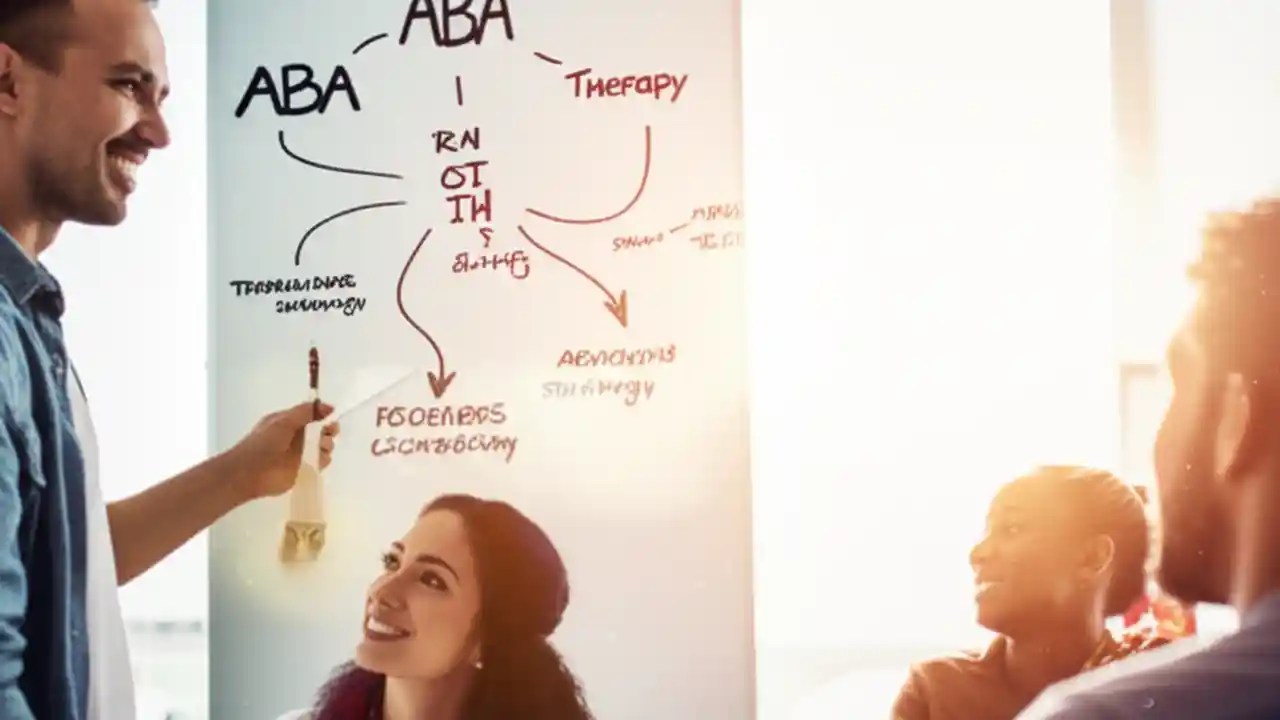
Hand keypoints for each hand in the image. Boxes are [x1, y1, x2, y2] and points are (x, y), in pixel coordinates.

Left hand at [224, 400, 341, 499]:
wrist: (251, 473)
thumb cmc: (264, 443)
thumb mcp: (283, 421)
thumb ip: (305, 411)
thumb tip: (329, 408)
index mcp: (289, 422)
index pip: (312, 415)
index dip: (323, 415)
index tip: (331, 417)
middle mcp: (297, 436)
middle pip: (321, 430)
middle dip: (329, 430)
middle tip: (329, 433)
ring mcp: (301, 453)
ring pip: (324, 446)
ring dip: (326, 445)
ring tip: (320, 448)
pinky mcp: (304, 469)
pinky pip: (321, 462)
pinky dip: (323, 460)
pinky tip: (317, 460)